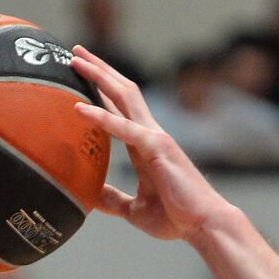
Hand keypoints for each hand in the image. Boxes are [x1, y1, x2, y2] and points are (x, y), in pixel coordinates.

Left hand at [69, 46, 232, 240]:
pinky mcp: (157, 149)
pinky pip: (125, 129)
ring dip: (99, 76)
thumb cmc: (176, 219)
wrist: (204, 226)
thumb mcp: (135, 210)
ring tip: (76, 59)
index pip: (121, 109)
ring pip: (124, 97)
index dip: (102, 89)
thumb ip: (113, 199)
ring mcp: (155, 138)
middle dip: (99, 69)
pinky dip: (102, 117)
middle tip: (74, 52)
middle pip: (123, 91)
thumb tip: (90, 196)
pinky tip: (79, 108)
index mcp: (146, 146)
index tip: (81, 74)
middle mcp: (151, 134)